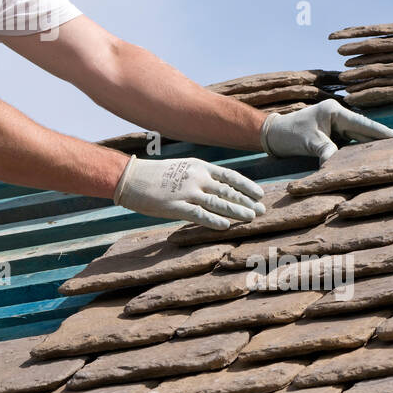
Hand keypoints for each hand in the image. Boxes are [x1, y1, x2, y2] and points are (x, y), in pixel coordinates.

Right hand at [113, 155, 265, 229]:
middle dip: (247, 202)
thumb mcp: (182, 167)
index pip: (230, 176)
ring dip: (237, 211)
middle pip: (228, 191)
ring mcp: (186, 192)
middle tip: (262, 211)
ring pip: (219, 203)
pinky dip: (215, 221)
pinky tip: (226, 226)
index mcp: (199, 166)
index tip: (260, 194)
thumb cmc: (155, 174)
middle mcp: (196, 177)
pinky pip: (199, 215)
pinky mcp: (176, 206)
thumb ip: (200, 176)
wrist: (130, 177)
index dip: (247, 186)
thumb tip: (218, 187)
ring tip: (251, 218)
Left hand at [260, 99, 392, 165]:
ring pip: (359, 137)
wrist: (273, 135)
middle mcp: (338, 116)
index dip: (381, 132)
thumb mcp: (308, 143)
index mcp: (334, 111)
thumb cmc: (289, 134)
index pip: (363, 123)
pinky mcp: (333, 135)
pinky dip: (359, 151)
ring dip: (371, 146)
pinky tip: (371, 159)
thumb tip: (337, 164)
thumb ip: (326, 151)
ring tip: (391, 155)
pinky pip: (350, 143)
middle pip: (364, 130)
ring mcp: (336, 125)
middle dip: (381, 139)